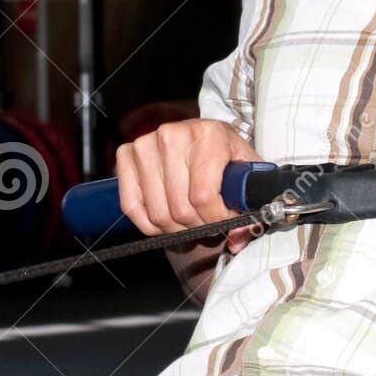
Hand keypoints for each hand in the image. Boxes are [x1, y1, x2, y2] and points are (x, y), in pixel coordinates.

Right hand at [114, 118, 262, 254]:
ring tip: (190, 219)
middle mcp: (172, 135)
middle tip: (207, 222)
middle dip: (198, 226)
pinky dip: (150, 224)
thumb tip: (236, 240)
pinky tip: (167, 219)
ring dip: (176, 228)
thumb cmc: (226, 156)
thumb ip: (250, 207)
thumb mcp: (247, 174)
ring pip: (158, 213)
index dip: (217, 219)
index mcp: (208, 135)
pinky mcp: (126, 155)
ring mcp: (145, 144)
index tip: (225, 220)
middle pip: (180, 209)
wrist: (204, 137)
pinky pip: (132, 207)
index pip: (204, 196)